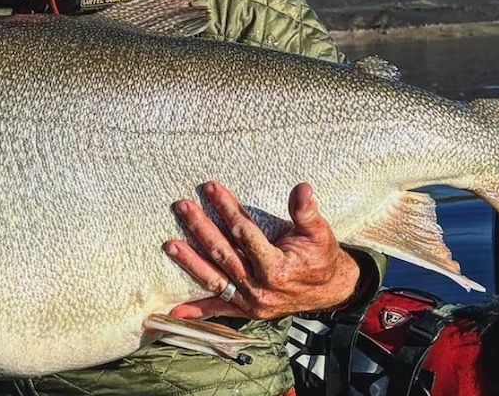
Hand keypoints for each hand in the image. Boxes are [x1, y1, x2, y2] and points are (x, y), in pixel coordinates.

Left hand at [164, 181, 359, 319]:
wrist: (329, 290)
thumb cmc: (321, 256)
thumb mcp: (320, 232)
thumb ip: (307, 211)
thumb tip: (303, 188)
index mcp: (277, 268)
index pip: (244, 234)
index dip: (227, 209)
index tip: (210, 188)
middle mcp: (260, 288)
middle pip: (223, 254)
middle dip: (200, 228)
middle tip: (182, 206)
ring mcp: (250, 302)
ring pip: (214, 279)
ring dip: (190, 262)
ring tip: (169, 244)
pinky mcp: (245, 310)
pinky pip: (218, 309)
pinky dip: (196, 310)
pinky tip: (174, 309)